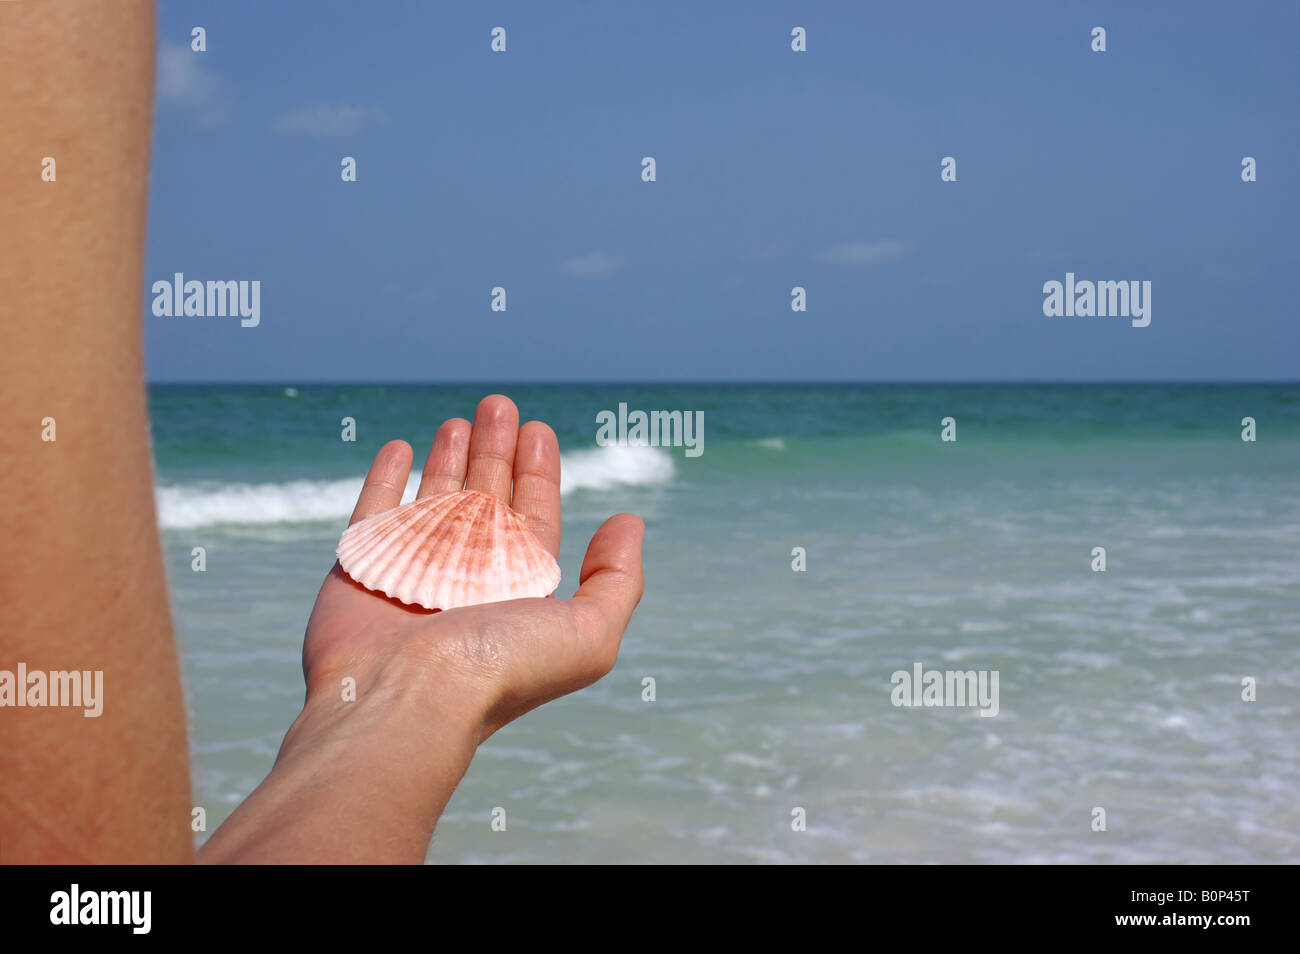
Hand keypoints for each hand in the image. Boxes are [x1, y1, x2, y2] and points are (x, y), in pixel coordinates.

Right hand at [304, 393, 645, 737]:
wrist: (403, 701)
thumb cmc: (498, 670)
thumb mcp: (588, 634)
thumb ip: (617, 582)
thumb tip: (630, 524)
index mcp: (516, 590)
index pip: (533, 517)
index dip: (538, 473)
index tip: (538, 430)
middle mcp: (467, 578)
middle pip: (485, 498)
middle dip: (495, 450)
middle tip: (499, 405)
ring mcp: (411, 570)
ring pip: (434, 498)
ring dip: (449, 457)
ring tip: (459, 420)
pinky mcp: (359, 565)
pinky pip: (373, 510)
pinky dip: (386, 478)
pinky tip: (400, 447)